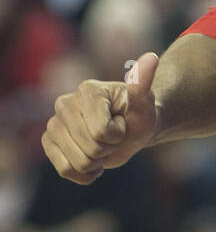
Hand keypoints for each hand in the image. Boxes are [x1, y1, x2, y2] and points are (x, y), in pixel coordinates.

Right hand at [41, 51, 160, 184]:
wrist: (131, 128)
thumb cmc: (139, 114)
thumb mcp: (145, 102)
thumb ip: (143, 83)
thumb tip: (151, 58)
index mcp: (87, 91)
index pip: (101, 131)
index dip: (118, 135)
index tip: (121, 124)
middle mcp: (65, 104)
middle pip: (91, 149)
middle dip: (109, 149)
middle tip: (113, 136)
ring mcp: (54, 123)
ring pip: (77, 162)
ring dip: (98, 162)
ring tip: (103, 146)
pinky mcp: (49, 142)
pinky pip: (65, 170)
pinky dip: (84, 173)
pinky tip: (93, 161)